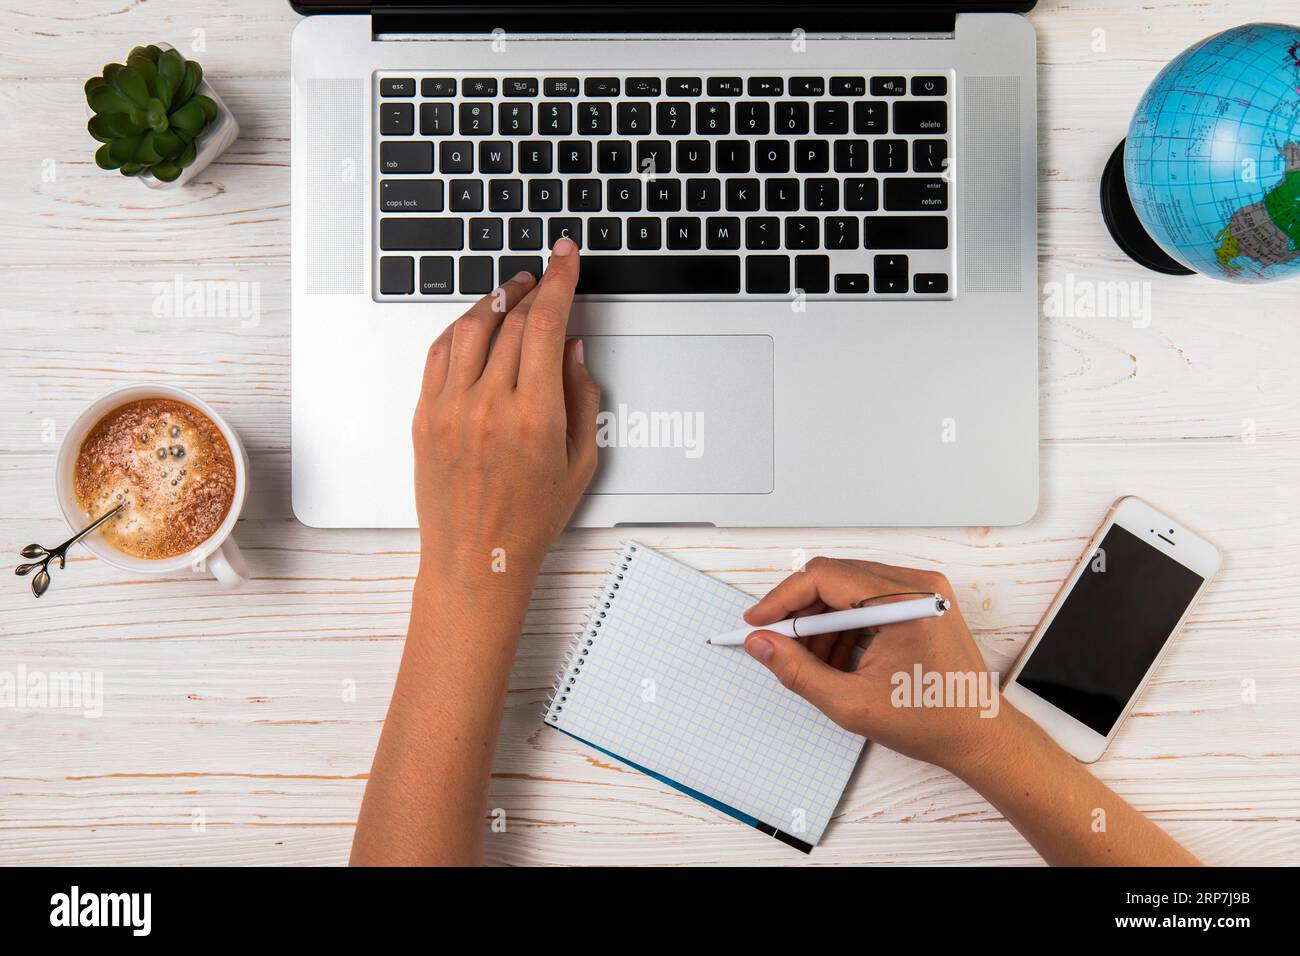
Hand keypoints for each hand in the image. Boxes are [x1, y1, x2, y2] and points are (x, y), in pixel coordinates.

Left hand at [411, 239, 599, 592]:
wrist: (477, 558)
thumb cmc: (530, 519)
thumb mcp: (580, 462)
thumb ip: (582, 399)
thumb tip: (573, 349)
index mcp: (535, 415)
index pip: (547, 324)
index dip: (560, 280)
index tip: (565, 256)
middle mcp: (489, 405)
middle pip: (511, 320)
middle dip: (534, 286)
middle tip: (546, 274)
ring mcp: (451, 408)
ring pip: (469, 327)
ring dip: (494, 300)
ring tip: (513, 292)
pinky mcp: (425, 415)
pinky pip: (438, 354)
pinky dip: (458, 328)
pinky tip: (476, 324)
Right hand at [742, 557, 1000, 772]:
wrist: (979, 735)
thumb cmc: (933, 720)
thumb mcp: (851, 703)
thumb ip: (798, 671)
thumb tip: (762, 644)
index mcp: (904, 602)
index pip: (825, 578)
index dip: (782, 599)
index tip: (757, 622)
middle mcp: (916, 586)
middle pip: (834, 578)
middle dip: (800, 613)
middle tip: (778, 644)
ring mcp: (921, 591)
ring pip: (847, 588)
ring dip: (821, 622)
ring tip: (813, 663)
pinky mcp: (920, 602)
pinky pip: (866, 599)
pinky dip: (843, 625)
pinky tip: (836, 659)